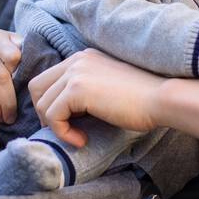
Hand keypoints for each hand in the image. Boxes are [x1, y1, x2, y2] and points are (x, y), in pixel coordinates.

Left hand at [28, 48, 166, 147]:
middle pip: (37, 87)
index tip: (67, 123)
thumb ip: (85, 92)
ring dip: (55, 126)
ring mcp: (75, 72)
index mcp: (83, 58)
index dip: (50, 104)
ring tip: (78, 136)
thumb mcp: (106, 89)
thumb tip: (63, 114)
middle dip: (45, 113)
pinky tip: (82, 140)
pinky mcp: (77, 89)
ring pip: (42, 103)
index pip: (47, 78)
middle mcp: (76, 60)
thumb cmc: (142, 101)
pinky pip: (53, 115)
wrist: (161, 99)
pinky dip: (63, 133)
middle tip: (65, 130)